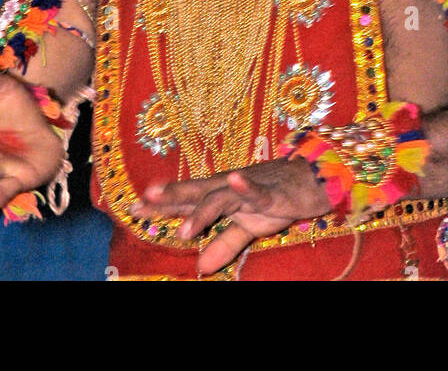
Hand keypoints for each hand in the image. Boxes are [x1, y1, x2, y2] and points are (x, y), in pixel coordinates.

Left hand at [129, 158, 331, 273]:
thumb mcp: (249, 228)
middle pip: (194, 193)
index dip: (161, 204)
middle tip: (141, 203)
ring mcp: (249, 187)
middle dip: (168, 198)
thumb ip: (224, 245)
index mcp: (222, 196)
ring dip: (202, 210)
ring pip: (221, 196)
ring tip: (182, 229)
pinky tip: (232, 180)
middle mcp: (229, 188)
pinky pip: (258, 190)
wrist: (315, 179)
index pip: (186, 201)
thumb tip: (200, 268)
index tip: (133, 208)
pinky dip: (245, 186)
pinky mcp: (273, 191)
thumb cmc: (278, 200)